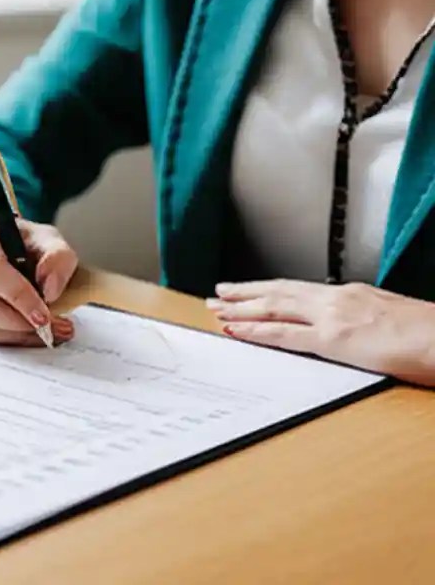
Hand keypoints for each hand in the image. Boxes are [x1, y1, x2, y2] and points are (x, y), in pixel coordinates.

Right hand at [0, 213, 78, 345]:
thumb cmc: (24, 242)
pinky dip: (3, 334)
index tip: (44, 315)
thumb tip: (49, 290)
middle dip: (13, 321)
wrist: (6, 247)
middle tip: (45, 327)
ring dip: (10, 331)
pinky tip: (24, 329)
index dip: (18, 296)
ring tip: (41, 330)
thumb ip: (58, 258)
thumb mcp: (49, 240)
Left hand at [207, 279, 434, 384]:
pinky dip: (256, 331)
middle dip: (246, 293)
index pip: (299, 289)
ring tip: (217, 309)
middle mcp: (337, 299)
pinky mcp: (333, 339)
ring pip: (275, 308)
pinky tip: (237, 331)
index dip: (269, 290)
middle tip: (218, 295)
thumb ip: (364, 319)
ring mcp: (333, 317)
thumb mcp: (390, 318)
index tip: (247, 291)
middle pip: (279, 292)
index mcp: (352, 294)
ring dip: (242, 309)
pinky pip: (285, 335)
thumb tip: (353, 328)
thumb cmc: (429, 334)